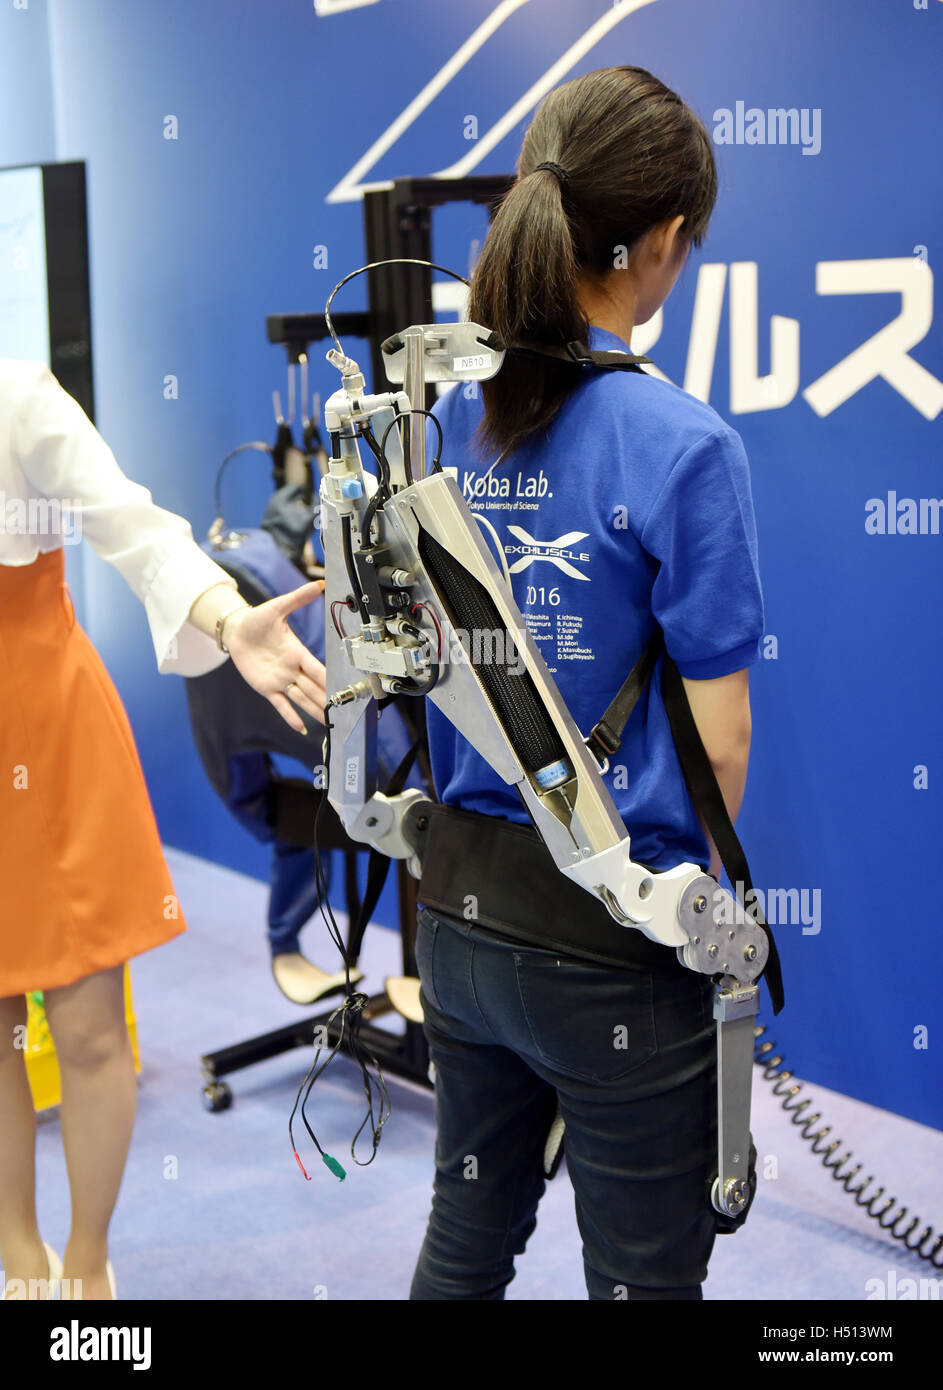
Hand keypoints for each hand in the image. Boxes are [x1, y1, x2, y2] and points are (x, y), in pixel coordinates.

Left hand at [222, 581, 326, 732]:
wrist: (237, 629)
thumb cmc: (257, 618)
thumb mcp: (277, 607)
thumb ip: (298, 598)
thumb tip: (318, 584)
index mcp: (297, 651)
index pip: (316, 668)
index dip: (327, 679)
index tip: (341, 688)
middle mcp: (292, 668)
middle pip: (312, 688)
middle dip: (326, 700)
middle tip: (341, 713)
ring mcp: (280, 680)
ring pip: (301, 698)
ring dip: (314, 711)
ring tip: (328, 723)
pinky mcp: (266, 687)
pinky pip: (281, 704)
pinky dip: (291, 716)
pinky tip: (301, 728)